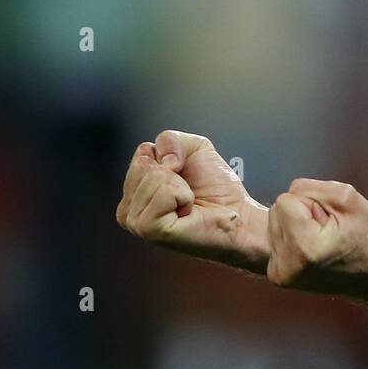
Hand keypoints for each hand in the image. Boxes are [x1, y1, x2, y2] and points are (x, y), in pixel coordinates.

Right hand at [116, 130, 269, 271]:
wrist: (238, 214)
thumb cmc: (216, 187)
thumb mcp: (193, 148)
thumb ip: (170, 139)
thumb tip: (164, 161)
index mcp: (135, 189)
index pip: (142, 151)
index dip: (170, 156)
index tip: (184, 175)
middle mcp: (129, 207)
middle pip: (143, 162)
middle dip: (174, 169)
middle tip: (187, 191)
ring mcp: (136, 221)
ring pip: (153, 176)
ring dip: (180, 185)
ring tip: (188, 203)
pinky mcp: (149, 229)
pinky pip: (164, 191)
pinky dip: (183, 195)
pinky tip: (187, 212)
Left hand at [266, 178, 367, 294]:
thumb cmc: (367, 232)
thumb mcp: (345, 196)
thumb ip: (309, 188)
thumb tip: (287, 193)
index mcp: (303, 249)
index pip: (284, 201)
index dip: (309, 203)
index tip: (329, 220)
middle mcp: (286, 268)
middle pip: (275, 213)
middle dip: (300, 214)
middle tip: (326, 229)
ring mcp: (281, 276)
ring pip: (273, 225)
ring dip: (296, 226)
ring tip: (320, 239)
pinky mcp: (279, 277)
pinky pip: (274, 239)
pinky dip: (291, 238)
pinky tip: (311, 249)